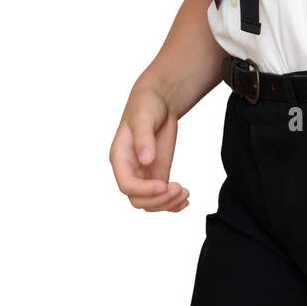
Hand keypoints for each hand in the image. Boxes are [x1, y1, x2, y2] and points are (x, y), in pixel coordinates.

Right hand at [109, 72, 188, 212]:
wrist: (158, 101)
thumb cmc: (146, 105)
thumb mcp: (144, 118)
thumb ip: (143, 138)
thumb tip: (145, 160)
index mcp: (120, 157)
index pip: (127, 184)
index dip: (144, 190)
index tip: (165, 185)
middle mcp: (130, 170)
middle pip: (138, 199)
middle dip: (159, 199)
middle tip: (180, 189)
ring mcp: (144, 174)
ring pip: (150, 202)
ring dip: (168, 204)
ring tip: (186, 194)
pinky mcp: (157, 174)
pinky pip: (161, 197)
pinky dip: (173, 204)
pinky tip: (186, 200)